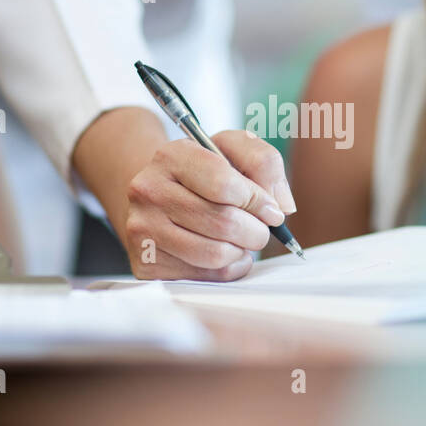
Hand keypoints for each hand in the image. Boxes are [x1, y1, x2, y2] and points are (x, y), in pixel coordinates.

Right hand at [123, 130, 295, 280]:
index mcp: (170, 156)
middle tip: (261, 229)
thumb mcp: (232, 150)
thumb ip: (264, 162)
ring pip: (215, 254)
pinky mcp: (147, 264)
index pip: (224, 185)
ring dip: (243, 251)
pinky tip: (225, 254)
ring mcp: (143, 230)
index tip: (271, 209)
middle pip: (224, 223)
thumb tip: (282, 206)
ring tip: (243, 240)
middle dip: (256, 230)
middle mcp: (148, 191)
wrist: (158, 197)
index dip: (258, 201)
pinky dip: (228, 268)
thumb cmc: (203, 174)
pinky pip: (205, 276)